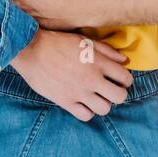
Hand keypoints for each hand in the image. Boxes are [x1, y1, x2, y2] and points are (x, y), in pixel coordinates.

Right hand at [10, 30, 133, 121]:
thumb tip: (124, 60)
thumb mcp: (85, 40)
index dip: (126, 80)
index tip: (120, 79)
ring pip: (104, 109)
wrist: (31, 50)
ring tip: (97, 96)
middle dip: (119, 94)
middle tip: (111, 90)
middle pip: (119, 97)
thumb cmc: (58, 42)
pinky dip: (88, 111)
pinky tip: (83, 102)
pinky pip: (86, 116)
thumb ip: (106, 50)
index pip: (125, 78)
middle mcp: (91, 79)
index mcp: (98, 62)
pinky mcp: (65, 101)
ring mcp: (79, 92)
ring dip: (103, 103)